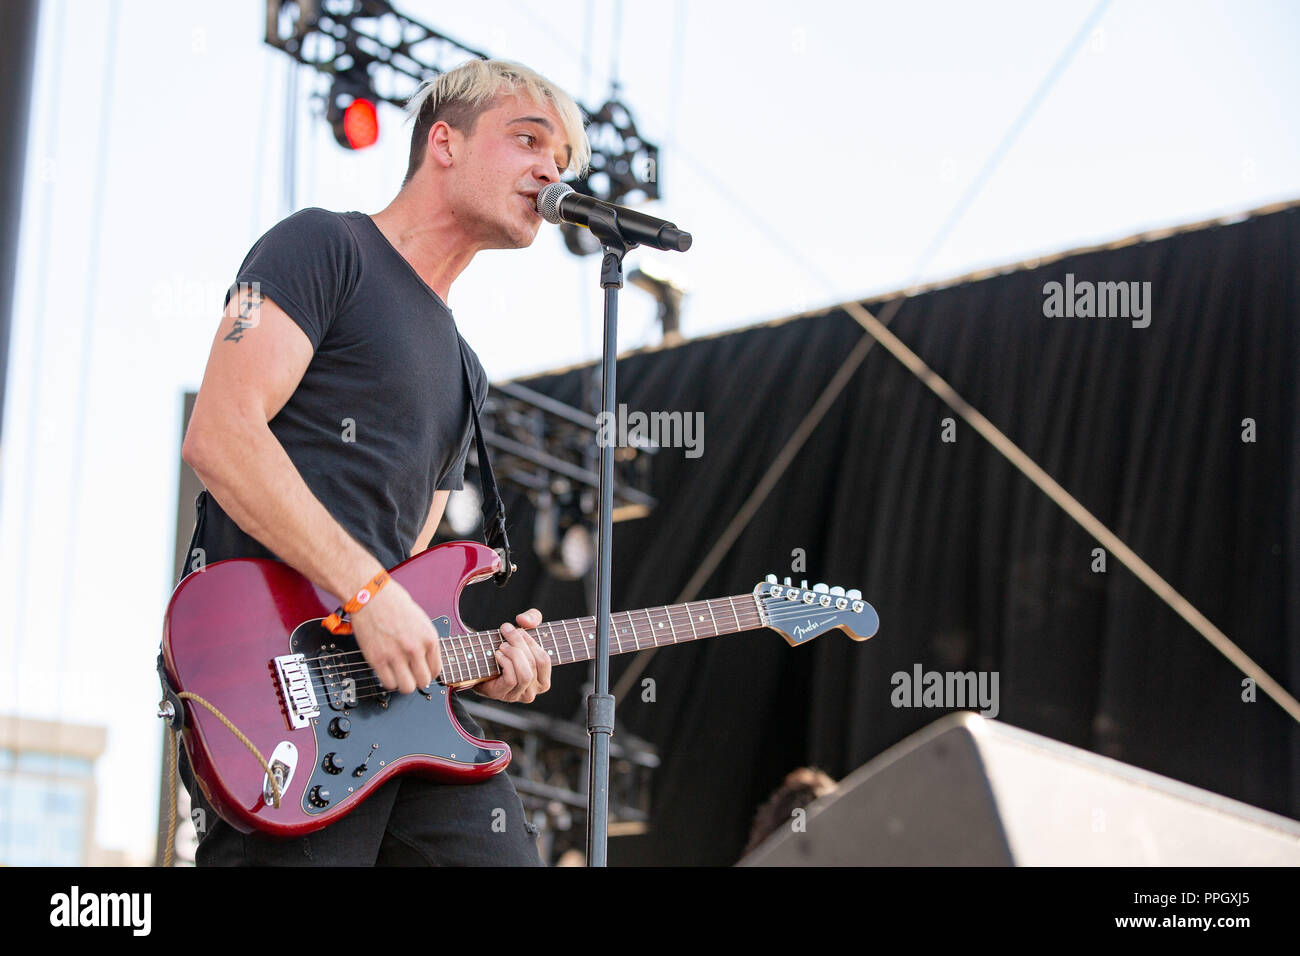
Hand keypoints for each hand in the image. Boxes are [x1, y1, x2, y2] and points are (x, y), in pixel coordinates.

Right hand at [349, 580, 441, 694]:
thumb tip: (426, 661)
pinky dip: (388, 681)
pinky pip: (388, 683)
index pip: (436, 670)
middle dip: (417, 680)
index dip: (428, 672)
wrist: (371, 595)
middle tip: (410, 674)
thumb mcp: (421, 621)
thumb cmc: (394, 603)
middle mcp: (415, 648)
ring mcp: (396, 655)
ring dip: (403, 683)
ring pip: (406, 687)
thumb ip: (425, 642)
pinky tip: (387, 672)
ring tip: (399, 674)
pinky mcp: (377, 659)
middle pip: (423, 682)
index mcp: (429, 638)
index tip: (422, 670)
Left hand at [474, 608, 549, 702]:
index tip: (520, 630)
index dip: (532, 642)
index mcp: (542, 680)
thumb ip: (532, 618)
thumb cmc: (506, 649)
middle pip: (533, 664)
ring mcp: (517, 695)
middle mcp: (532, 691)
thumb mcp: (524, 630)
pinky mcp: (502, 695)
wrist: (480, 664)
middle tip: (506, 632)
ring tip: (502, 645)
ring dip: (513, 654)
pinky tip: (498, 655)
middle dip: (519, 644)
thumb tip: (525, 621)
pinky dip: (505, 663)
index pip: (544, 660)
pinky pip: (511, 679)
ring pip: (525, 674)